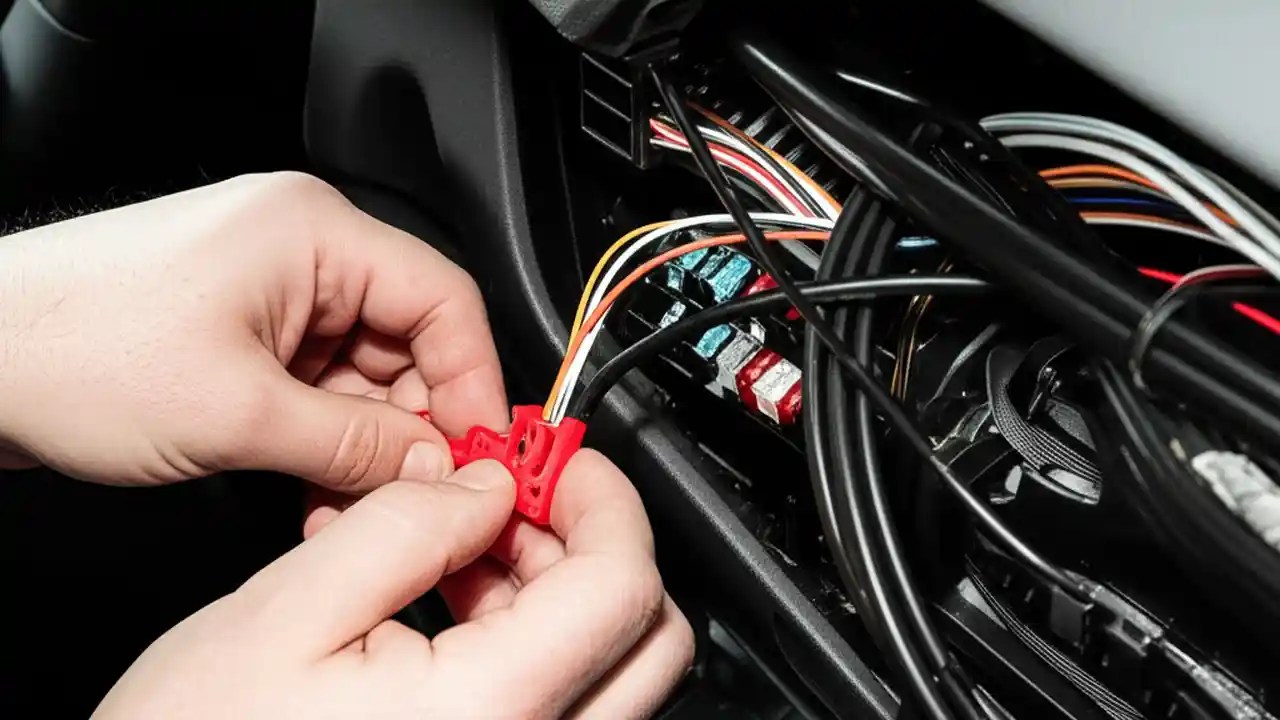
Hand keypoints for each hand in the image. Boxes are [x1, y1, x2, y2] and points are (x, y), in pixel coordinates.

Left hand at [0, 172, 506, 487]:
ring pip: (363, 373)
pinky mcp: (245, 329)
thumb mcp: (239, 415)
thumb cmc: (72, 349)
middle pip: (408, 340)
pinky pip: (318, 385)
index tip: (485, 448)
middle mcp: (301, 250)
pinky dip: (328, 438)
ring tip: (356, 501)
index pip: (443, 299)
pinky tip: (323, 485)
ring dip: (368, 441)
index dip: (473, 380)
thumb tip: (439, 466)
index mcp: (314, 232)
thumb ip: (357, 445)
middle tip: (423, 490)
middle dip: (417, 422)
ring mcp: (271, 291)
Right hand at [94, 450, 694, 718]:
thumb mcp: (286, 612)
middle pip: (644, 635)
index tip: (554, 460)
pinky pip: (560, 704)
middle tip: (516, 499)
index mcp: (491, 712)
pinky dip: (531, 641)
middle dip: (591, 544)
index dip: (601, 498)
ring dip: (557, 589)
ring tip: (462, 547)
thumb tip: (488, 484)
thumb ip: (406, 527)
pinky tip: (454, 606)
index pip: (622, 584)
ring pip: (608, 669)